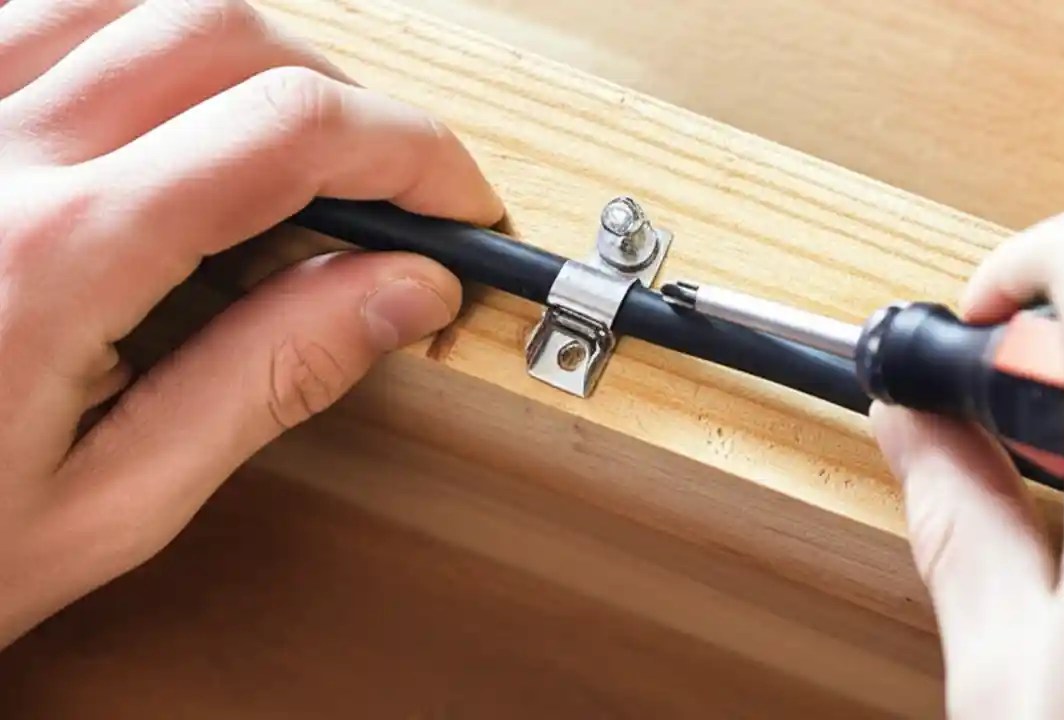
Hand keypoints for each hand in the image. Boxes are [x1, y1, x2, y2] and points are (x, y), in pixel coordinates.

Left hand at [0, 0, 501, 645]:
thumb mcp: (108, 503)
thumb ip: (266, 380)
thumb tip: (398, 294)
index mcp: (51, 256)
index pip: (291, 134)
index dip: (413, 151)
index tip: (457, 199)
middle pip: (227, 34)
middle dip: (345, 98)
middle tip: (387, 184)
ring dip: (243, 57)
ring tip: (280, 148)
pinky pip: (42, 10)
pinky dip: (135, 39)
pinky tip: (158, 111)